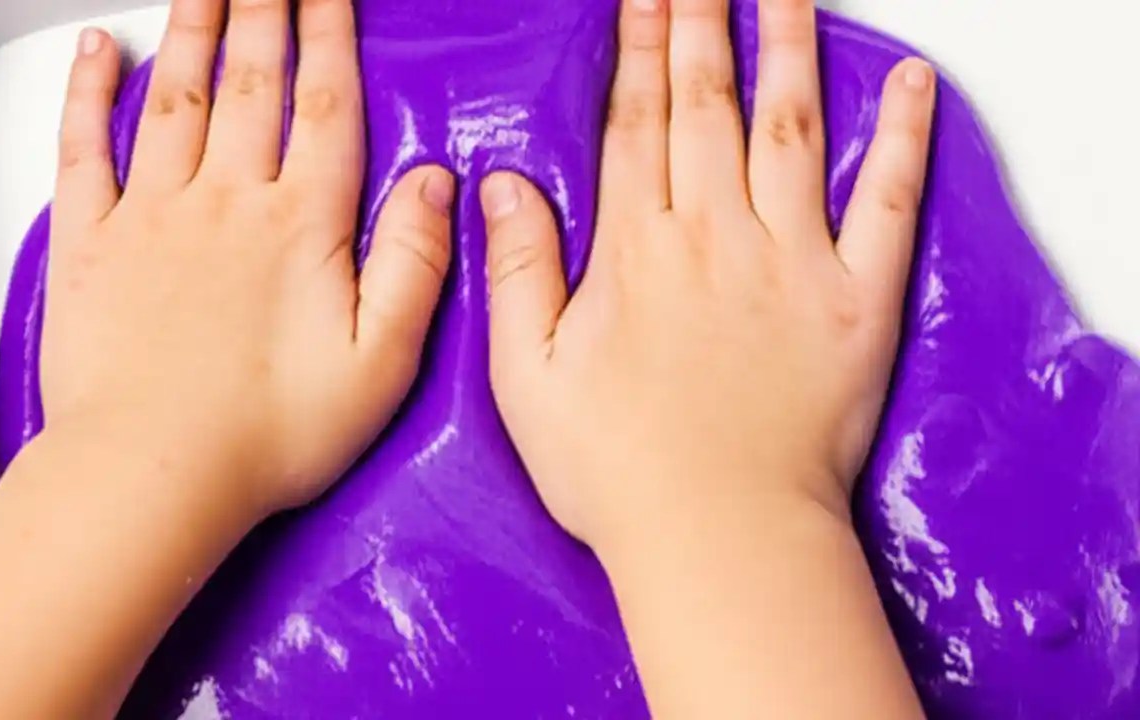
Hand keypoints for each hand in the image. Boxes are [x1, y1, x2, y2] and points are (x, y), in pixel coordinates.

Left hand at [45, 0, 454, 514]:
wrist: (152, 474)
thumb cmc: (267, 433)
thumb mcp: (380, 362)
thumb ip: (415, 264)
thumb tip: (438, 185)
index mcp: (302, 226)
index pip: (326, 105)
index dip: (331, 37)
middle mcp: (227, 202)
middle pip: (250, 80)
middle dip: (265, 9)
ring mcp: (153, 215)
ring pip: (177, 96)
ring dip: (193, 27)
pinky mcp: (91, 244)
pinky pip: (86, 146)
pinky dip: (90, 91)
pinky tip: (102, 51)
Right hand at [483, 0, 936, 549]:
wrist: (720, 535)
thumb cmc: (616, 469)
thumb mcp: (528, 376)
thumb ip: (517, 271)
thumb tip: (501, 184)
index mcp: (635, 250)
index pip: (635, 122)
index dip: (639, 48)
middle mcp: (715, 234)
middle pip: (708, 103)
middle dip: (703, 23)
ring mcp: (794, 260)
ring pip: (792, 126)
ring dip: (789, 46)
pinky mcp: (857, 299)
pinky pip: (887, 201)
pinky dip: (902, 138)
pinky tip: (911, 84)